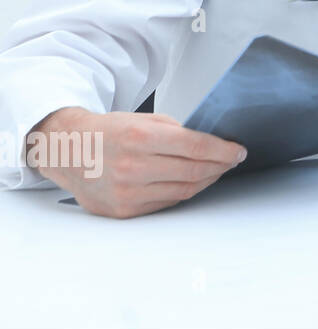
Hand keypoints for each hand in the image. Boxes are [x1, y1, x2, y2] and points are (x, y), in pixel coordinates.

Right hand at [27, 106, 245, 218]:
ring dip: (207, 180)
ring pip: (184, 190)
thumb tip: (213, 144)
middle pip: (194, 171)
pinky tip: (195, 182)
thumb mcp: (142, 119)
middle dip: (221, 165)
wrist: (68, 151)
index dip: (223, 150)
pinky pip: (167, 202)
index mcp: (138, 137)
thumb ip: (176, 131)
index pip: (195, 147)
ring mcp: (127, 192)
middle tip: (233, 160)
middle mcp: (132, 167)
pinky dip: (185, 192)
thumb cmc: (108, 132)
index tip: (239, 151)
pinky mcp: (124, 210)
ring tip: (218, 170)